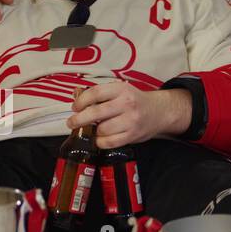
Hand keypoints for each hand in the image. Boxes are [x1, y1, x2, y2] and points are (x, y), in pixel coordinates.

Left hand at [67, 83, 191, 147]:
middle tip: (72, 122)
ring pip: (102, 129)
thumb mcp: (119, 91)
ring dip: (94, 131)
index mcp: (121, 89)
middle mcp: (126, 104)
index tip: (75, 107)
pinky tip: (100, 138)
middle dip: (79, 119)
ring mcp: (130, 120)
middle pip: (95, 113)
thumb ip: (99, 94)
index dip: (81, 101)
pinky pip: (109, 142)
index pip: (95, 93)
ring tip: (94, 129)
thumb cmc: (134, 101)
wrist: (158, 111)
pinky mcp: (132, 135)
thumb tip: (76, 96)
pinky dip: (101, 141)